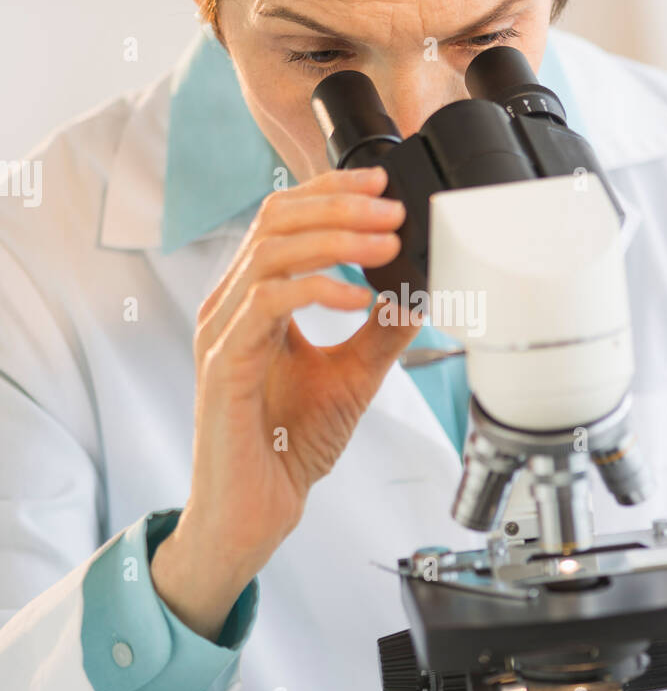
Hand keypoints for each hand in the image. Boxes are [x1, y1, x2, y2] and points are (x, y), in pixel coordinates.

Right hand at [151, 165, 417, 639]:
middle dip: (340, 205)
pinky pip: (268, 303)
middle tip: (394, 211)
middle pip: (275, 218)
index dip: (330, 189)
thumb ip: (381, 329)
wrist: (258, 509)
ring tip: (385, 245)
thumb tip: (420, 287)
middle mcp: (231, 305)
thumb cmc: (289, 445)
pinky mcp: (224, 363)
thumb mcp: (352, 375)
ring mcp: (222, 331)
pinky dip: (317, 288)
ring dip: (336, 239)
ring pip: (272, 250)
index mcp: (253, 298)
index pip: (284, 216)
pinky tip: (356, 297)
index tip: (382, 182)